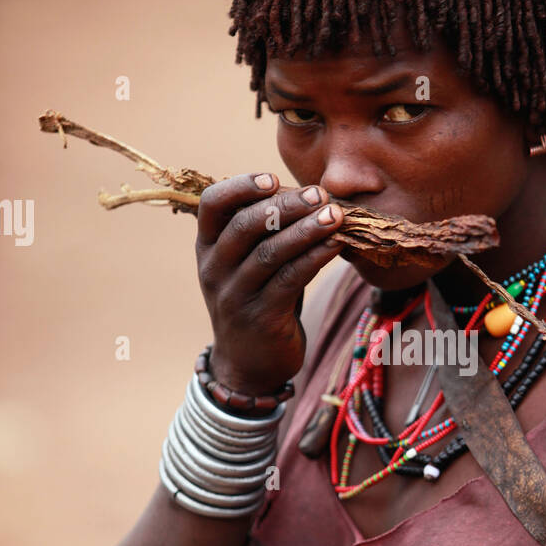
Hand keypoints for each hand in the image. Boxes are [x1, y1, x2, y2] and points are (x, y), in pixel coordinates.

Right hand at [195, 173, 344, 394]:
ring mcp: (235, 295)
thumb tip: (311, 195)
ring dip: (307, 230)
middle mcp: (215, 269)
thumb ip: (266, 232)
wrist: (249, 366)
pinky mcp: (260, 317)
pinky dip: (315, 258)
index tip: (273, 178)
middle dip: (286, 206)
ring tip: (336, 215)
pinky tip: (337, 245)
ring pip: (270, 252)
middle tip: (320, 194)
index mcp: (208, 247)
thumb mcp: (251, 264)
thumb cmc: (258, 301)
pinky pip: (290, 280)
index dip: (240, 186)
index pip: (212, 204)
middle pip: (246, 225)